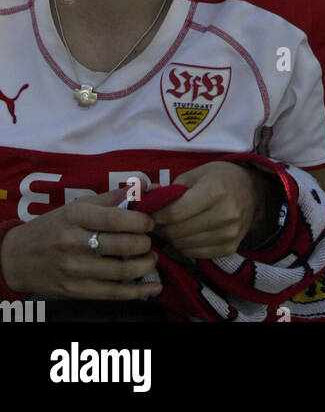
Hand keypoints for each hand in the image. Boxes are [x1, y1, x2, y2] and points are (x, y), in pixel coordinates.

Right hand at [0, 190, 159, 300]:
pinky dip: (137, 292)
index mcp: (75, 216)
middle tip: (150, 242)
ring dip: (144, 266)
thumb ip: (112, 197)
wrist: (17, 257)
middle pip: (121, 246)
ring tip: (150, 259)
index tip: (150, 223)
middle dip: (145, 244)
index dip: (140, 221)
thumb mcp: (77, 206)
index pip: (115, 218)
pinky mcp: (74, 291)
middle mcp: (73, 242)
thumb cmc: (53, 226)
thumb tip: (144, 185)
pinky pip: (112, 293)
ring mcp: (73, 269)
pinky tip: (153, 287)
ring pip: (120, 271)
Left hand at [151, 161, 277, 258]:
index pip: (176, 212)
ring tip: (169, 227)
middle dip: (161, 227)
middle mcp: (225, 214)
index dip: (157, 215)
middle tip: (155, 222)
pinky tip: (184, 234)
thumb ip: (173, 188)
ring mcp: (229, 234)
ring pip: (184, 245)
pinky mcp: (229, 248)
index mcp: (216, 190)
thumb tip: (147, 200)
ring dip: (171, 238)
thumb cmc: (222, 178)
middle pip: (178, 231)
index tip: (149, 212)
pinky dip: (184, 246)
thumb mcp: (199, 173)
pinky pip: (195, 254)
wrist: (254, 193)